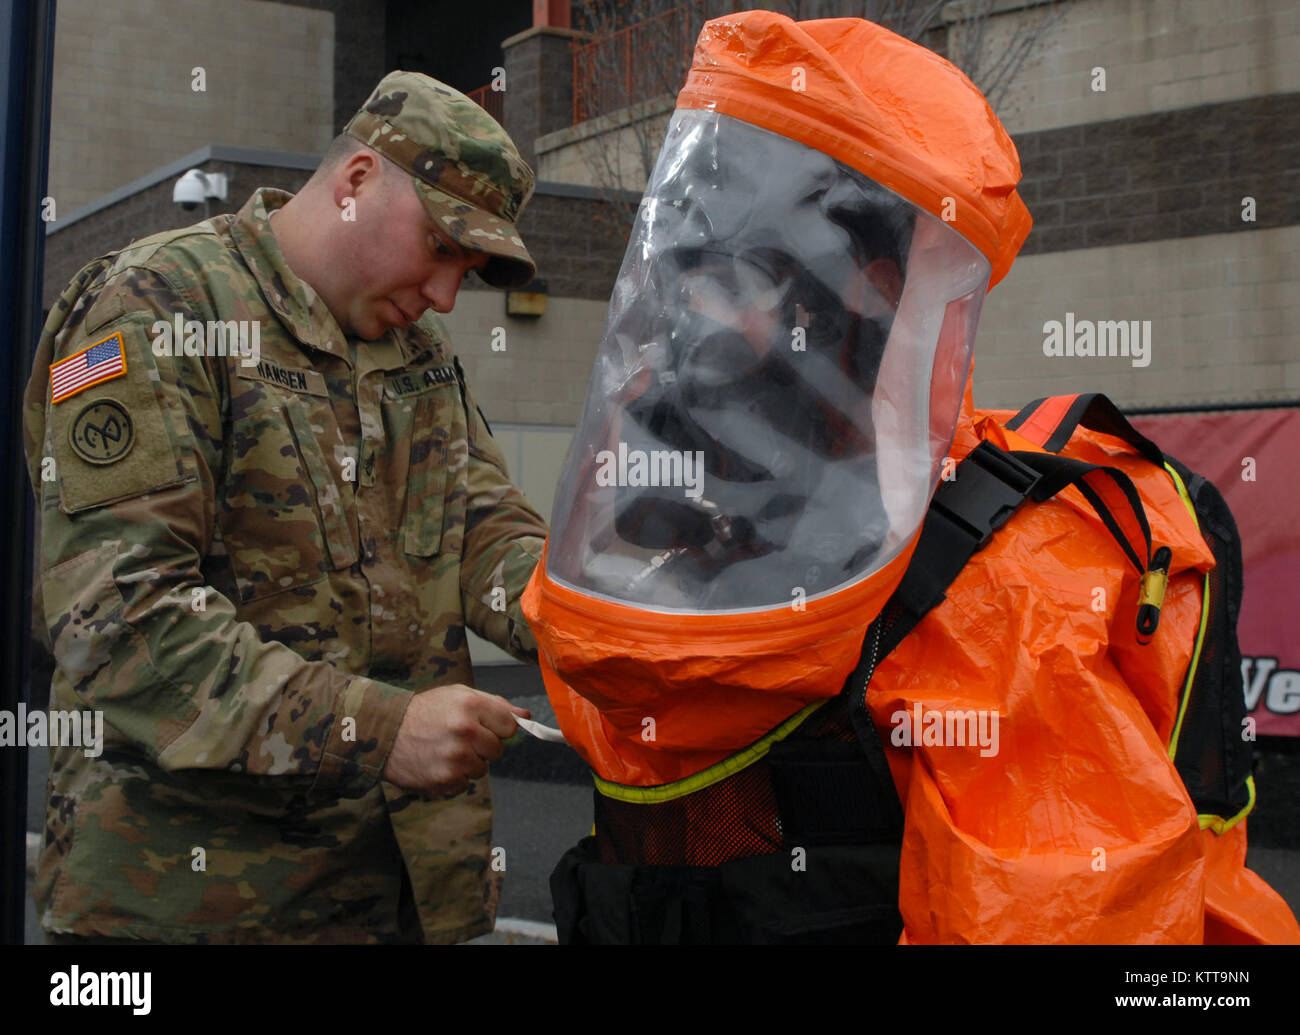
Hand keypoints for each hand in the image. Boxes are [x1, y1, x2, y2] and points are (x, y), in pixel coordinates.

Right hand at [383, 684, 528, 796]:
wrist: (385, 733)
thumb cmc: (425, 712)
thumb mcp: (458, 695)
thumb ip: (494, 704)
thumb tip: (525, 716)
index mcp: (470, 705)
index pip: (509, 727)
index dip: (497, 728)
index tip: (484, 727)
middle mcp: (465, 731)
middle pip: (497, 750)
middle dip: (482, 746)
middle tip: (459, 738)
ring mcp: (455, 758)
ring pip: (482, 770)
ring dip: (468, 764)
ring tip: (445, 750)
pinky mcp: (444, 780)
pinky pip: (465, 785)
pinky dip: (454, 778)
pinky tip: (437, 764)